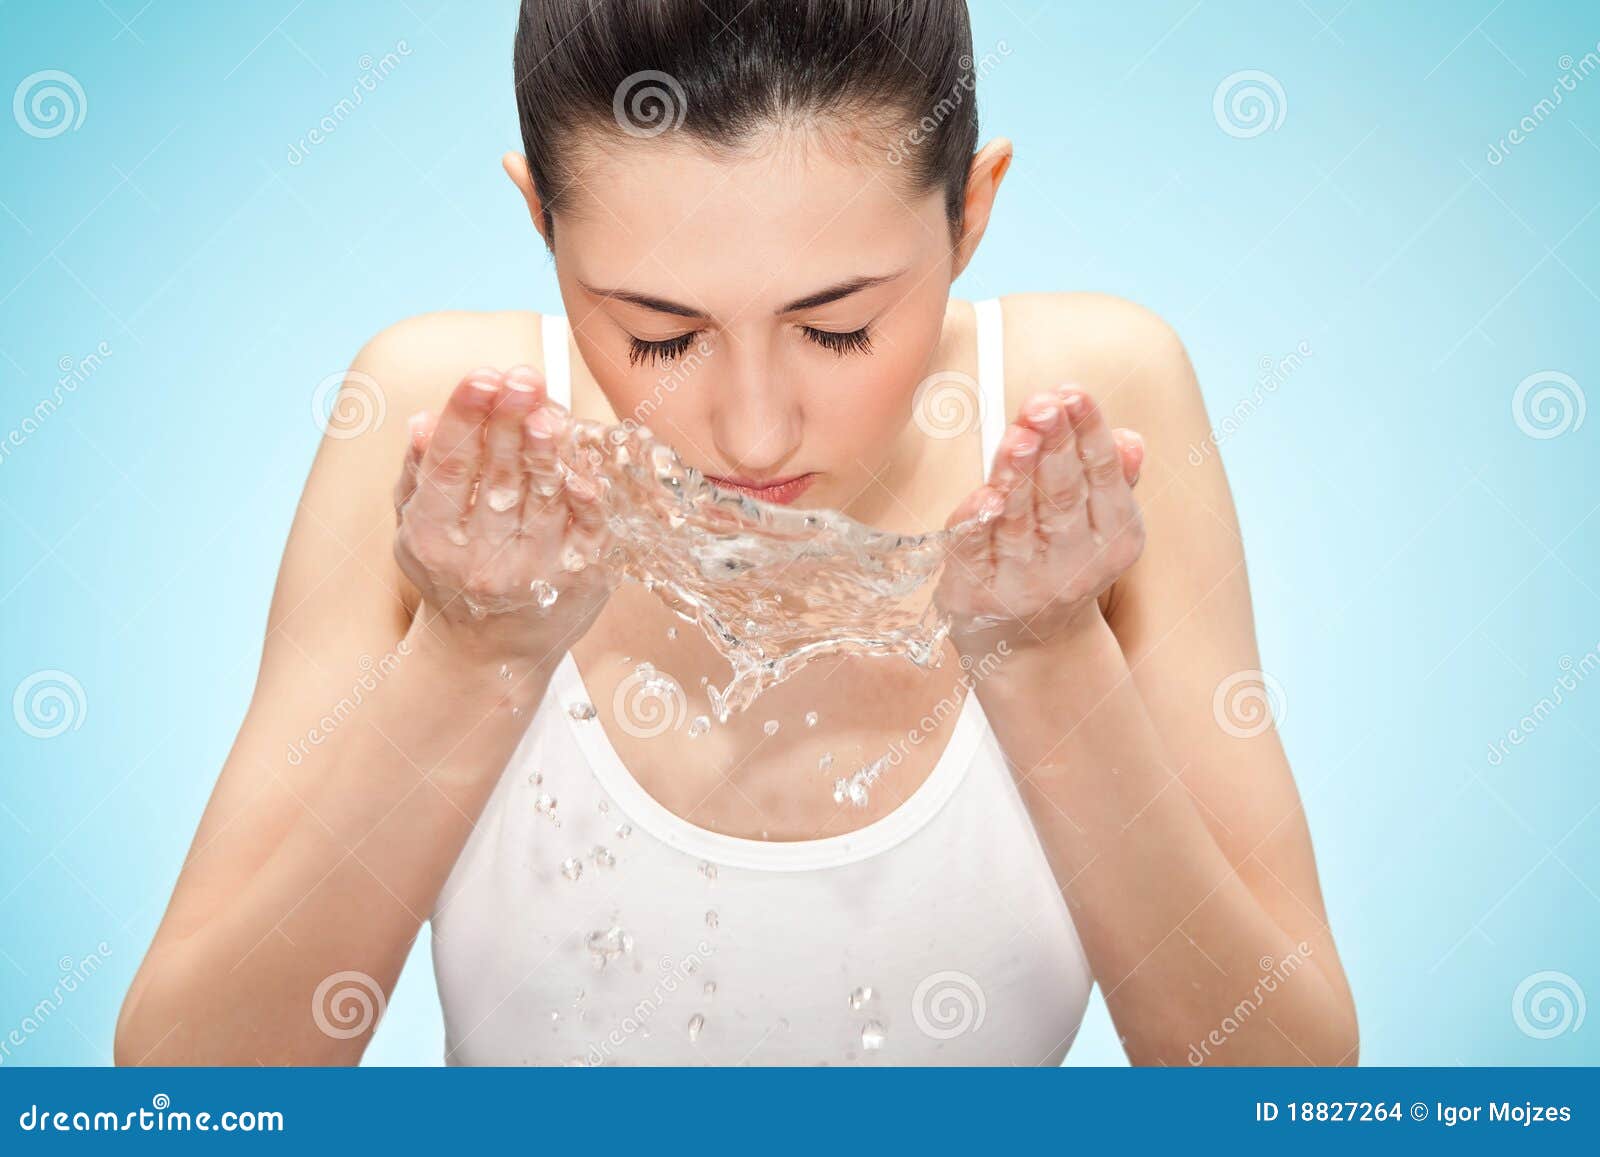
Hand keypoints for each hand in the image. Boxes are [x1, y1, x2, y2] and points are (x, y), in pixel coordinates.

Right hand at [393, 365, 612, 668]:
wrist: (488, 654)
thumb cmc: (452, 573)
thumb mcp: (418, 524)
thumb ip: (420, 470)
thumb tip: (422, 418)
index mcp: (432, 537)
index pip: (450, 467)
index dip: (466, 418)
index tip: (482, 376)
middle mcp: (480, 560)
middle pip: (498, 478)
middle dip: (511, 422)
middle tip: (523, 378)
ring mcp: (531, 574)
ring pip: (543, 501)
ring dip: (548, 452)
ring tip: (549, 410)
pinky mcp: (577, 583)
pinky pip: (587, 535)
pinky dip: (587, 500)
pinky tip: (586, 469)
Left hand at [936, 386, 1144, 650]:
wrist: (1028, 644)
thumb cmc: (1058, 560)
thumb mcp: (1098, 525)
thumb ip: (1113, 479)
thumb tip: (1131, 439)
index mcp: (1114, 539)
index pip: (1103, 475)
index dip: (1088, 431)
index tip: (1073, 393)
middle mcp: (1073, 565)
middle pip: (1063, 495)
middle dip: (1054, 446)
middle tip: (1043, 406)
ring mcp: (1024, 583)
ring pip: (1021, 521)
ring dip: (1018, 476)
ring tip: (1018, 437)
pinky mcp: (978, 594)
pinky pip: (975, 553)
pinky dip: (977, 524)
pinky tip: (982, 496)